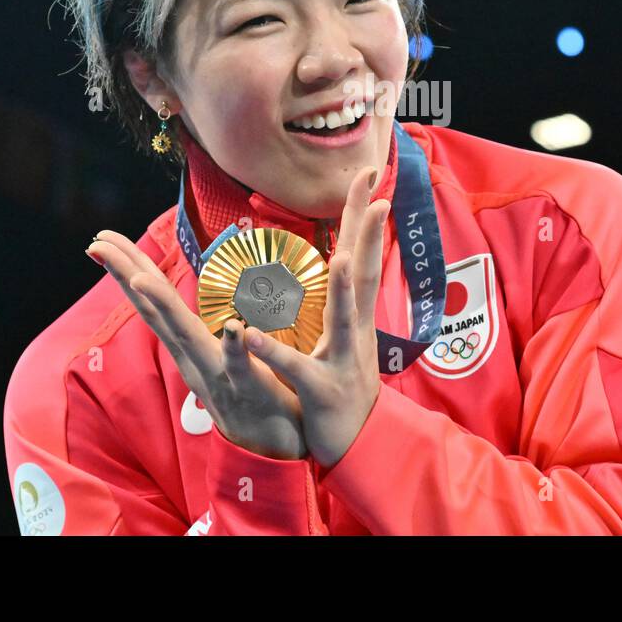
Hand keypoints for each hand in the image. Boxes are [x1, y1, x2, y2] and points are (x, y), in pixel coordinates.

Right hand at [86, 230, 306, 460]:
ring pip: (188, 337)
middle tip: (98, 242)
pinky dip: (237, 347)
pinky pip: (243, 368)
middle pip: (157, 310)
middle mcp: (196, 359)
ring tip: (140, 278)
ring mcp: (220, 376)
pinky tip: (235, 326)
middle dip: (128, 274)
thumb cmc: (254, 396)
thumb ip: (206, 328)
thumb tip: (192, 301)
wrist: (277, 450)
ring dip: (164, 307)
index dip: (128, 269)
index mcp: (190, 347)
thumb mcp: (222, 356)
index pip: (154, 301)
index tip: (100, 239)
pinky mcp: (252, 391)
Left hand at [241, 167, 389, 468]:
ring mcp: (343, 360)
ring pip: (344, 319)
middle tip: (374, 193)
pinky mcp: (322, 390)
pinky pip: (296, 370)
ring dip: (346, 289)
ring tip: (342, 259)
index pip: (363, 255)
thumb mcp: (348, 338)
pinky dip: (272, 353)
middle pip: (365, 273)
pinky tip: (247, 335)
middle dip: (368, 232)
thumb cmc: (344, 389)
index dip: (365, 216)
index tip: (372, 176)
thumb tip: (348, 262)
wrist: (360, 444)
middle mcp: (355, 331)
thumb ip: (344, 300)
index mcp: (355, 317)